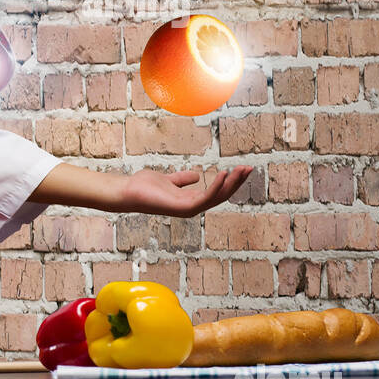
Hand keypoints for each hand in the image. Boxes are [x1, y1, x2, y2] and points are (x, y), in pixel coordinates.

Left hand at [120, 164, 253, 216]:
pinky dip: (215, 186)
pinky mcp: (182, 208)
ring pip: (217, 197)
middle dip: (236, 183)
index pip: (217, 192)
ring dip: (231, 184)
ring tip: (241, 170)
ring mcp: (188, 209)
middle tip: (249, 169)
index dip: (230, 182)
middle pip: (221, 195)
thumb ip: (182, 179)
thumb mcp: (169, 180)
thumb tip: (197, 176)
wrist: (128, 191)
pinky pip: (204, 198)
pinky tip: (223, 174)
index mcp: (191, 201)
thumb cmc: (145, 187)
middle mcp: (192, 207)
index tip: (242, 169)